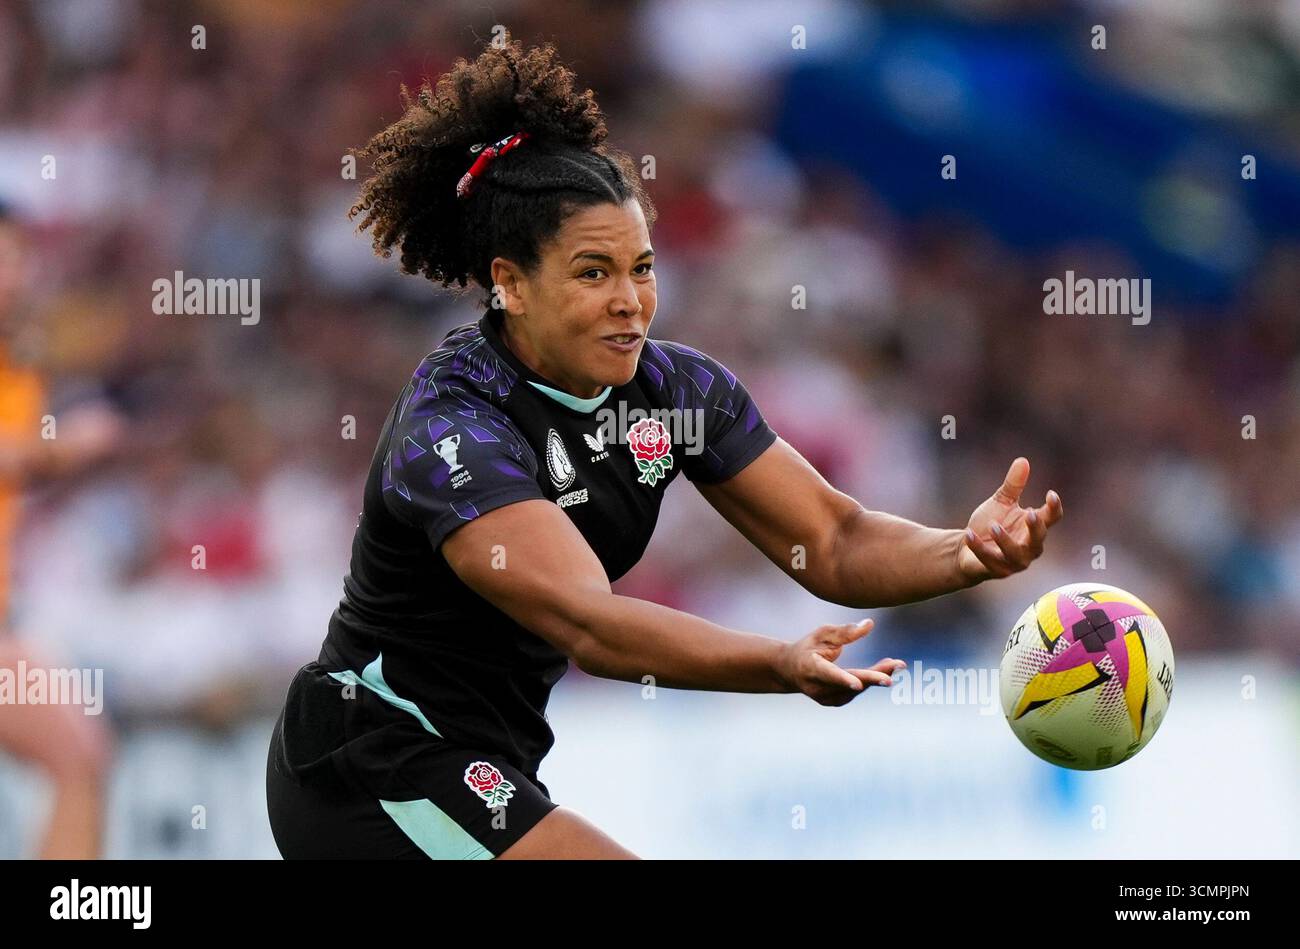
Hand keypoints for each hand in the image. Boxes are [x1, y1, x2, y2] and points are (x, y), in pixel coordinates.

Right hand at [777, 619, 905, 706]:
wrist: (790, 670)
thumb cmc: (807, 647)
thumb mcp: (822, 633)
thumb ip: (845, 632)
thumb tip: (869, 624)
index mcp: (810, 668)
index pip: (828, 675)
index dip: (843, 679)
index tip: (858, 685)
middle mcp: (817, 687)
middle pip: (849, 684)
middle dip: (874, 676)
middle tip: (897, 666)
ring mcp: (825, 698)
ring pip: (856, 690)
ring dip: (878, 676)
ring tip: (897, 664)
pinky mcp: (834, 702)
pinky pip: (856, 692)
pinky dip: (871, 681)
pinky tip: (886, 670)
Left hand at [958, 456, 1062, 581]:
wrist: (967, 548)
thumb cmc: (991, 524)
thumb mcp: (1001, 502)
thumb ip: (1013, 485)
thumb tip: (1023, 460)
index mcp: (1034, 527)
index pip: (1052, 518)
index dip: (1054, 507)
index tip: (1051, 494)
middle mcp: (1029, 546)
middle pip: (1039, 539)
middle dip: (1036, 528)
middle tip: (1030, 514)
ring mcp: (1014, 561)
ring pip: (1016, 554)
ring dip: (1005, 540)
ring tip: (994, 525)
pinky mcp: (996, 569)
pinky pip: (989, 559)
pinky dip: (979, 547)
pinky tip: (969, 534)